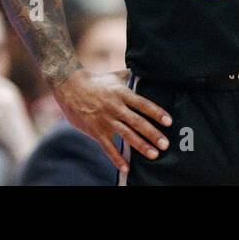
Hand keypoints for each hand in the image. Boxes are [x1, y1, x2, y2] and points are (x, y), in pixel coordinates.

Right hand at [52, 68, 171, 173]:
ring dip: (141, 145)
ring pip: (126, 135)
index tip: (169, 121)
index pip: (142, 104)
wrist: (69, 87)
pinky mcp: (96, 130)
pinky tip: (126, 168)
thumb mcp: (114, 77)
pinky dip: (117, 158)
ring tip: (154, 155)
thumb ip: (130, 77)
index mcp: (122, 93)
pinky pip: (108, 146)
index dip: (156, 112)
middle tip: (165, 144)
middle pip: (137, 122)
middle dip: (152, 133)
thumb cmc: (96, 82)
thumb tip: (146, 71)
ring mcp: (105, 120)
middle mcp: (115, 107)